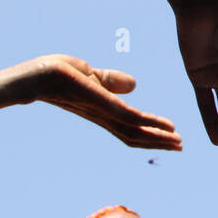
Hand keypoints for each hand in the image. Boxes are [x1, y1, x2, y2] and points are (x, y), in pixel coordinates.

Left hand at [0, 54, 181, 149]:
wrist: (36, 75)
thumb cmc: (55, 71)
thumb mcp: (90, 73)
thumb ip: (112, 80)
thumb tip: (134, 85)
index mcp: (101, 111)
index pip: (129, 126)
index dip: (149, 131)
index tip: (169, 133)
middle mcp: (103, 117)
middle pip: (134, 135)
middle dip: (158, 141)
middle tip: (180, 146)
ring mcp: (104, 114)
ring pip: (137, 133)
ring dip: (160, 139)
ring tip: (180, 143)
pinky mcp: (105, 107)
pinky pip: (134, 120)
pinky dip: (153, 126)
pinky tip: (168, 128)